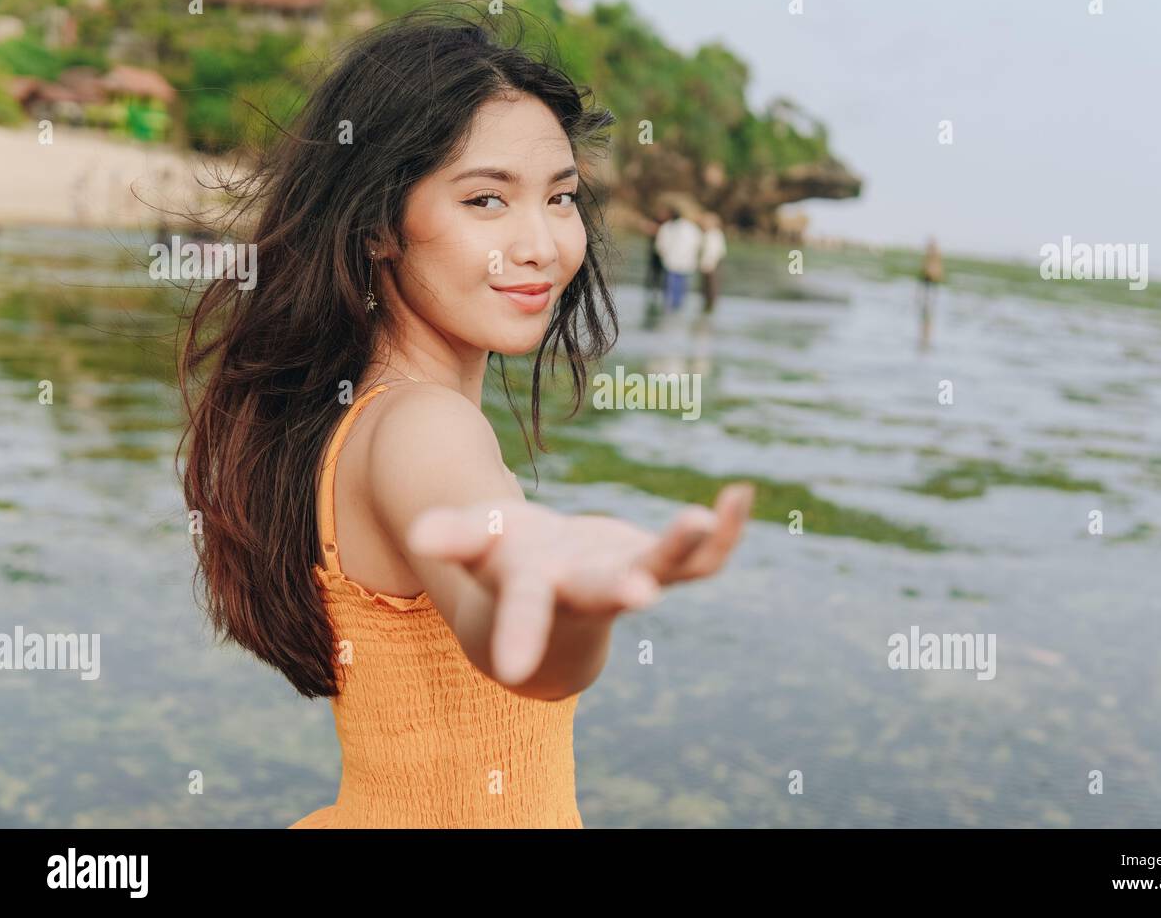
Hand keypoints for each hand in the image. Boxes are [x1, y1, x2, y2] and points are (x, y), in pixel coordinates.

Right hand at [405, 482, 754, 686]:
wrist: (550, 587)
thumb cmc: (506, 557)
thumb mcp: (477, 544)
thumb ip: (454, 538)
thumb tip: (419, 536)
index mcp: (534, 589)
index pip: (523, 610)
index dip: (517, 634)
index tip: (513, 665)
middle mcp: (584, 591)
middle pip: (601, 593)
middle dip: (618, 590)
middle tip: (638, 592)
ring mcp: (627, 579)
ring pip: (663, 570)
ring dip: (685, 549)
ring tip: (702, 516)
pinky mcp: (658, 565)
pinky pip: (702, 560)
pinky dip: (725, 532)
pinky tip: (741, 495)